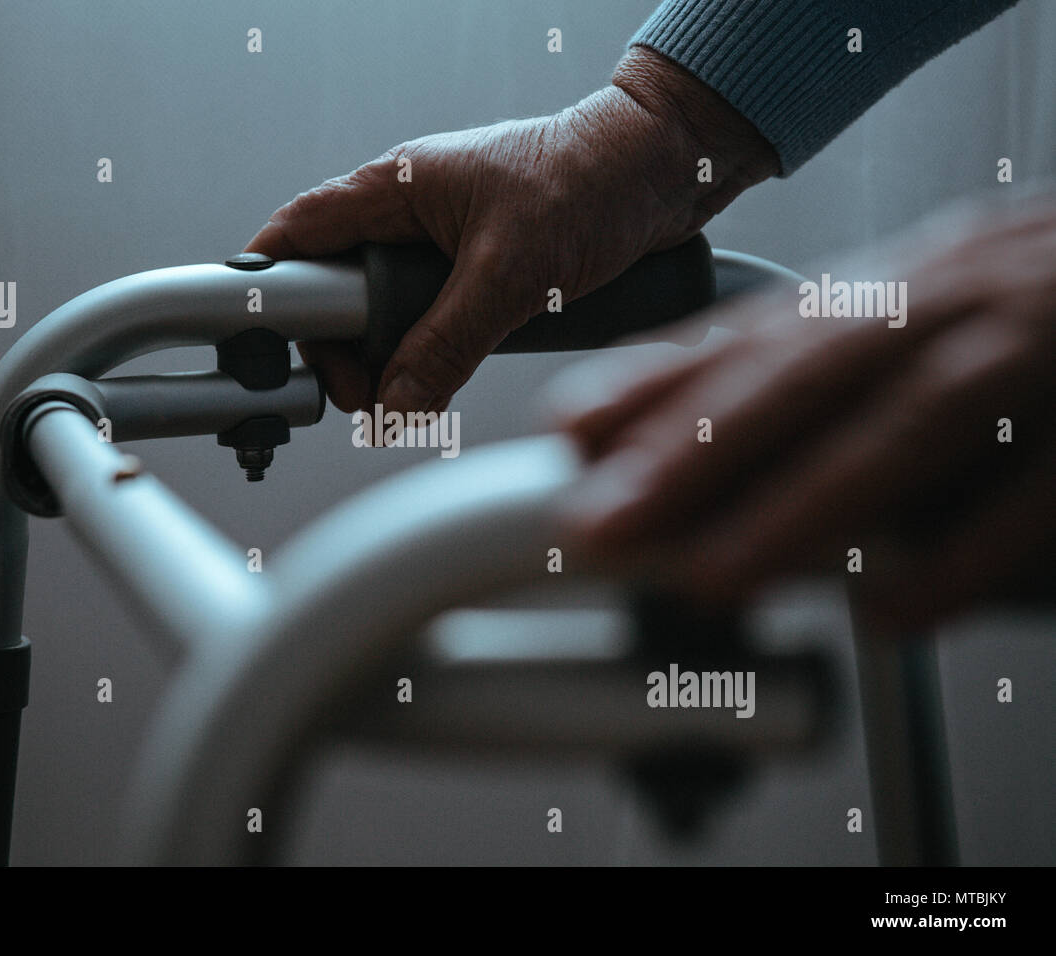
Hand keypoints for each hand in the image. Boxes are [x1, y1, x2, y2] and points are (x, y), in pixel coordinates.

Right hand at [244, 46, 777, 413]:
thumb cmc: (592, 181)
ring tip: (410, 392)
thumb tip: (395, 405)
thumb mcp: (511, 273)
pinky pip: (432, 320)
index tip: (263, 345)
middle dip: (342, 348)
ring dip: (392, 357)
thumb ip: (445, 343)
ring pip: (384, 312)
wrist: (665, 171)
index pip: (296, 234)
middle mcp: (408, 213)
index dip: (268, 287)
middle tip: (368, 396)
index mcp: (394, 189)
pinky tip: (448, 373)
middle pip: (335, 289)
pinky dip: (433, 353)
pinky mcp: (476, 268)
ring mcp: (441, 242)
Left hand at [551, 192, 1055, 632]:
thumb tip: (660, 404)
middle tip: (599, 519)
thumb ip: (804, 360)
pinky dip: (964, 559)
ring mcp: (1035, 354)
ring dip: (798, 508)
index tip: (568, 431)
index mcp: (904, 286)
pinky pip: (1038, 494)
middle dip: (692, 450)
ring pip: (903, 430)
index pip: (761, 332)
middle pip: (807, 375)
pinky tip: (890, 616)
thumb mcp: (914, 317)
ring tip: (706, 577)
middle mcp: (955, 305)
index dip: (659, 381)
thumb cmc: (1035, 314)